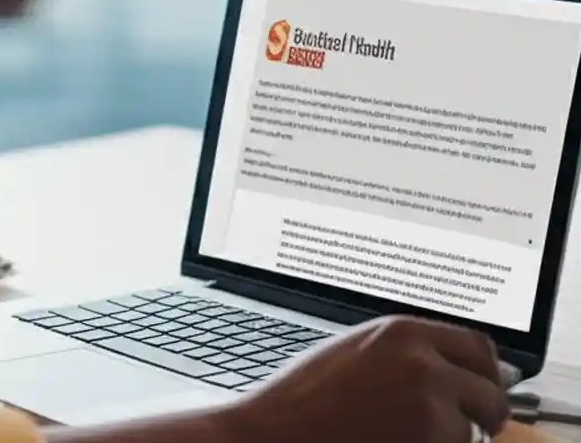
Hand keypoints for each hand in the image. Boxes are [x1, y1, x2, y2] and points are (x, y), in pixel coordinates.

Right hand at [228, 316, 509, 442]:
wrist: (273, 433)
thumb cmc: (301, 402)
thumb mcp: (355, 355)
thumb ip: (404, 355)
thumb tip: (451, 371)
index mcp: (402, 331)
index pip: (478, 348)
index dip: (483, 376)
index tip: (480, 393)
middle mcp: (422, 358)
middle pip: (490, 390)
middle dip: (480, 415)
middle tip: (460, 431)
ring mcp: (429, 398)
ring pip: (477, 428)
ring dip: (458, 439)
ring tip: (410, 438)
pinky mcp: (431, 434)